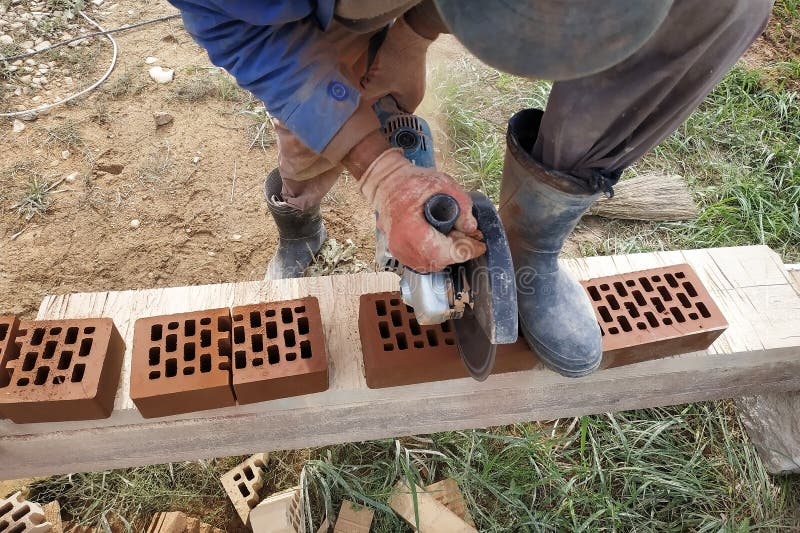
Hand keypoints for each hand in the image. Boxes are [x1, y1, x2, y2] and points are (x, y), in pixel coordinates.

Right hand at [358, 148, 485, 272]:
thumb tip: (471, 228)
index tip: (480, 245)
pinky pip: (421, 262)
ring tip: (455, 236)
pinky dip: (435, 255)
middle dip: (457, 252)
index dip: (465, 251)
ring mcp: (397, 251)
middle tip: (469, 237)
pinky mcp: (398, 252)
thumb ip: (461, 203)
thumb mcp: (442, 183)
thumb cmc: (410, 181)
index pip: (441, 252)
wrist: (385, 183)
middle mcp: (400, 245)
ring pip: (430, 265)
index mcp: (409, 228)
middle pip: (437, 261)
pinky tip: (442, 240)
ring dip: (447, 254)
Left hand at [360, 15, 431, 112]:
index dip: (382, 113)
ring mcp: (413, 80)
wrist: (408, 33)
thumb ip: (367, 94)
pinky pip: (394, 78)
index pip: (396, 116)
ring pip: (391, 89)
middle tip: (368, 91)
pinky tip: (377, 69)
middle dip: (379, 97)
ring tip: (371, 79)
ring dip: (380, 85)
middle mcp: (415, 93)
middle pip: (392, 102)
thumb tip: (362, 95)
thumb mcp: (377, 83)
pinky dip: (384, 76)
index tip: (370, 107)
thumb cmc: (395, 63)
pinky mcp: (409, 69)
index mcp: (411, 102)